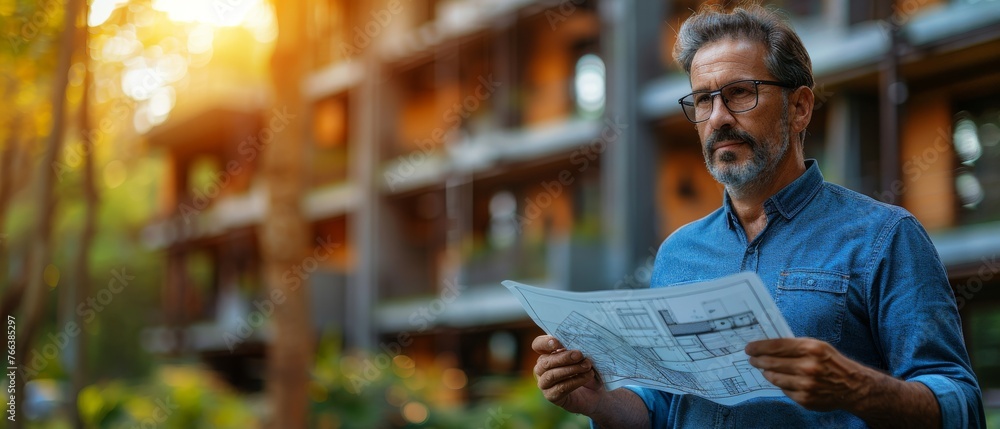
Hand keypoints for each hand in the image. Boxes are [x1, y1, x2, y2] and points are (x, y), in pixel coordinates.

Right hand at [532, 335, 604, 414]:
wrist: (595, 393)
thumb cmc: (587, 370)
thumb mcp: (582, 357)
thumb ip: (576, 351)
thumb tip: (578, 348)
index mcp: (547, 354)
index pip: (538, 345)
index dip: (544, 343)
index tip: (557, 343)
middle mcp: (542, 368)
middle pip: (544, 362)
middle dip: (563, 357)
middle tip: (579, 355)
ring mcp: (545, 384)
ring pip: (551, 375)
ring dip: (570, 369)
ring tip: (587, 366)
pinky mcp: (551, 396)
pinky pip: (560, 388)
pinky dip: (575, 381)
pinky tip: (587, 376)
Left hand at [746, 338, 872, 411]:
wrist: (852, 386)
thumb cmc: (831, 362)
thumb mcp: (817, 346)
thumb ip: (794, 345)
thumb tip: (767, 345)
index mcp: (811, 348)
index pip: (776, 346)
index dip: (759, 347)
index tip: (749, 348)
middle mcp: (808, 367)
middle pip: (771, 362)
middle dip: (758, 360)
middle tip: (752, 359)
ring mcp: (806, 385)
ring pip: (774, 378)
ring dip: (767, 373)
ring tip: (765, 369)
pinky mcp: (805, 399)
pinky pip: (784, 390)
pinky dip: (781, 384)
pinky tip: (783, 380)